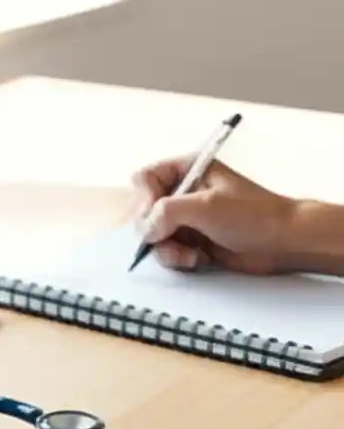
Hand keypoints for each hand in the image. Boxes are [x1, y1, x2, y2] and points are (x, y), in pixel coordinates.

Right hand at [130, 156, 297, 273]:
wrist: (285, 243)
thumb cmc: (253, 215)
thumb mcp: (206, 206)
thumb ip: (166, 212)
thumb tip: (145, 230)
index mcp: (187, 170)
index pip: (144, 179)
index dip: (144, 199)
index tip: (156, 216)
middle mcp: (182, 192)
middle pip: (143, 210)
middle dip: (155, 230)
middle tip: (169, 239)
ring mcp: (185, 218)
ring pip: (152, 234)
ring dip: (166, 249)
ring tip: (189, 255)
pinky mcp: (191, 241)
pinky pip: (166, 250)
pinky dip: (177, 258)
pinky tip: (198, 259)